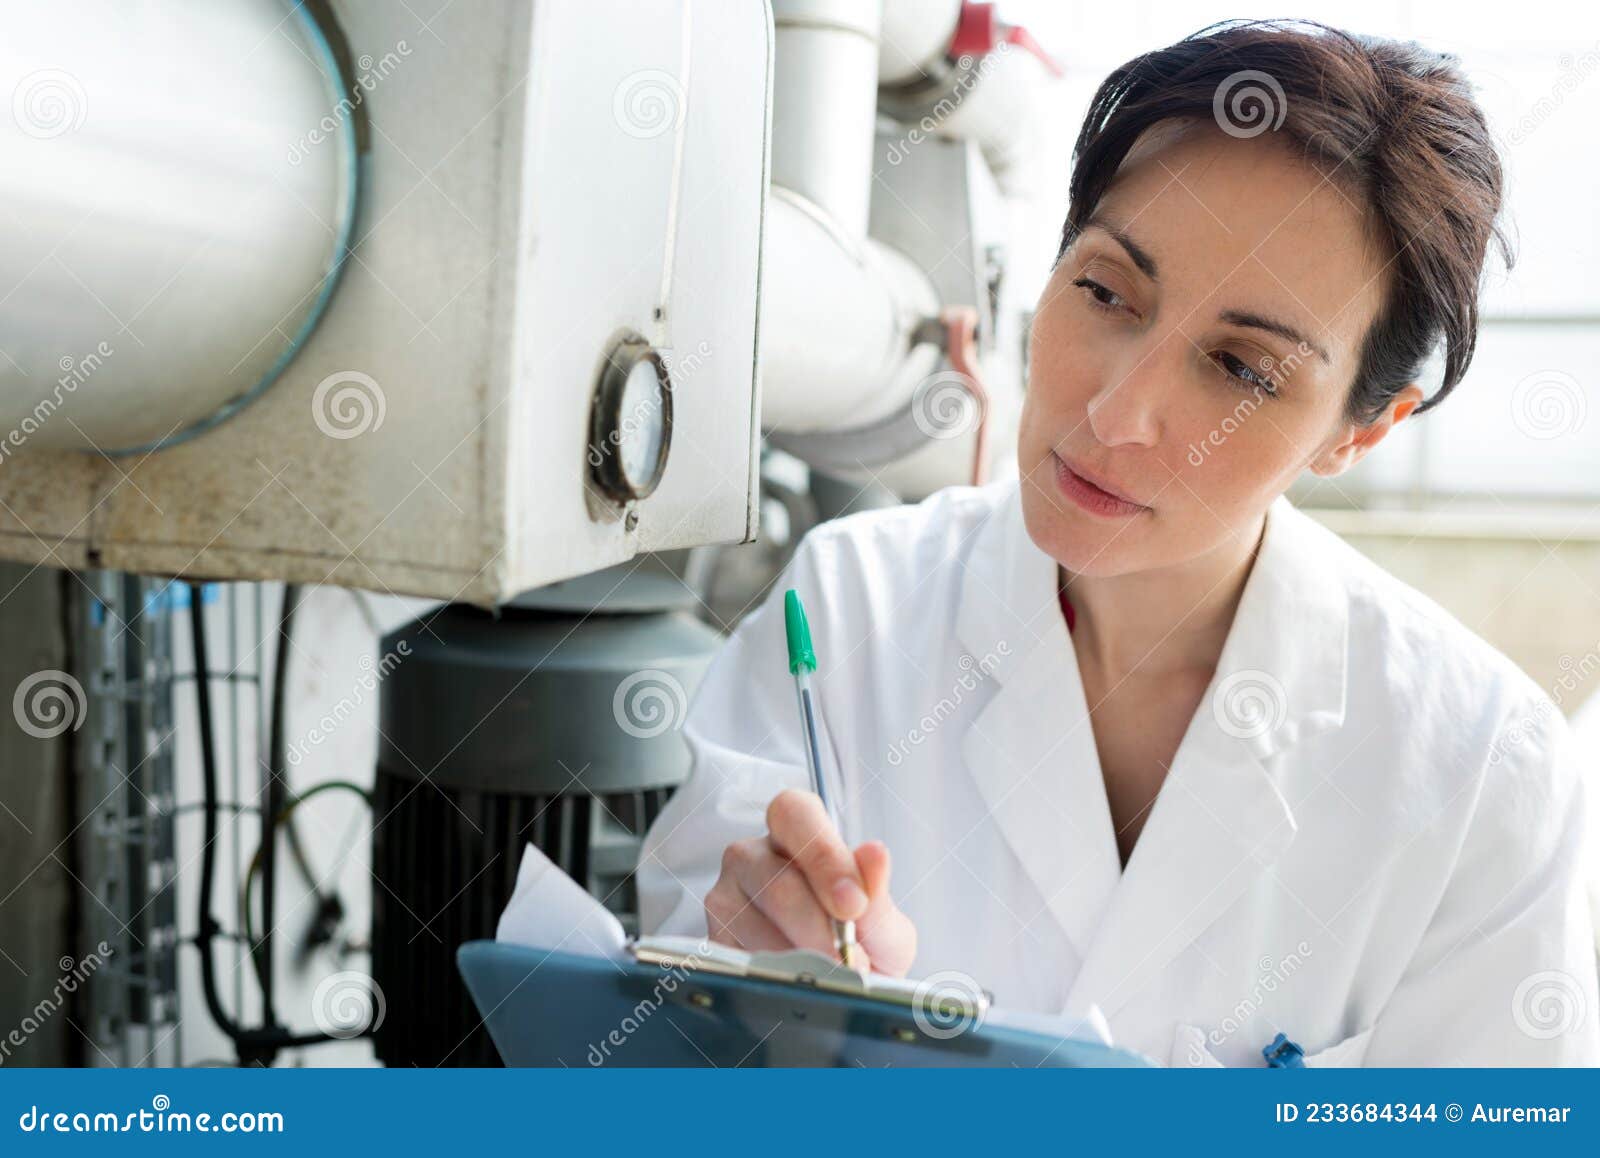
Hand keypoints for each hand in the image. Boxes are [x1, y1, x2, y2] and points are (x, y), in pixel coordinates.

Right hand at [704, 788, 917, 976]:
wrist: (842, 990)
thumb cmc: (862, 944)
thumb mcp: (883, 924)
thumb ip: (878, 894)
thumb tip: (874, 854)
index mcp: (797, 832)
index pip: (794, 814)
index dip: (822, 856)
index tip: (853, 904)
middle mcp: (752, 855)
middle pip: (777, 883)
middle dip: (817, 928)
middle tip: (848, 959)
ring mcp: (726, 895)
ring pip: (754, 925)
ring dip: (799, 958)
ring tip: (830, 974)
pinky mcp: (714, 939)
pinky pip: (739, 957)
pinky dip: (776, 976)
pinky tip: (798, 981)